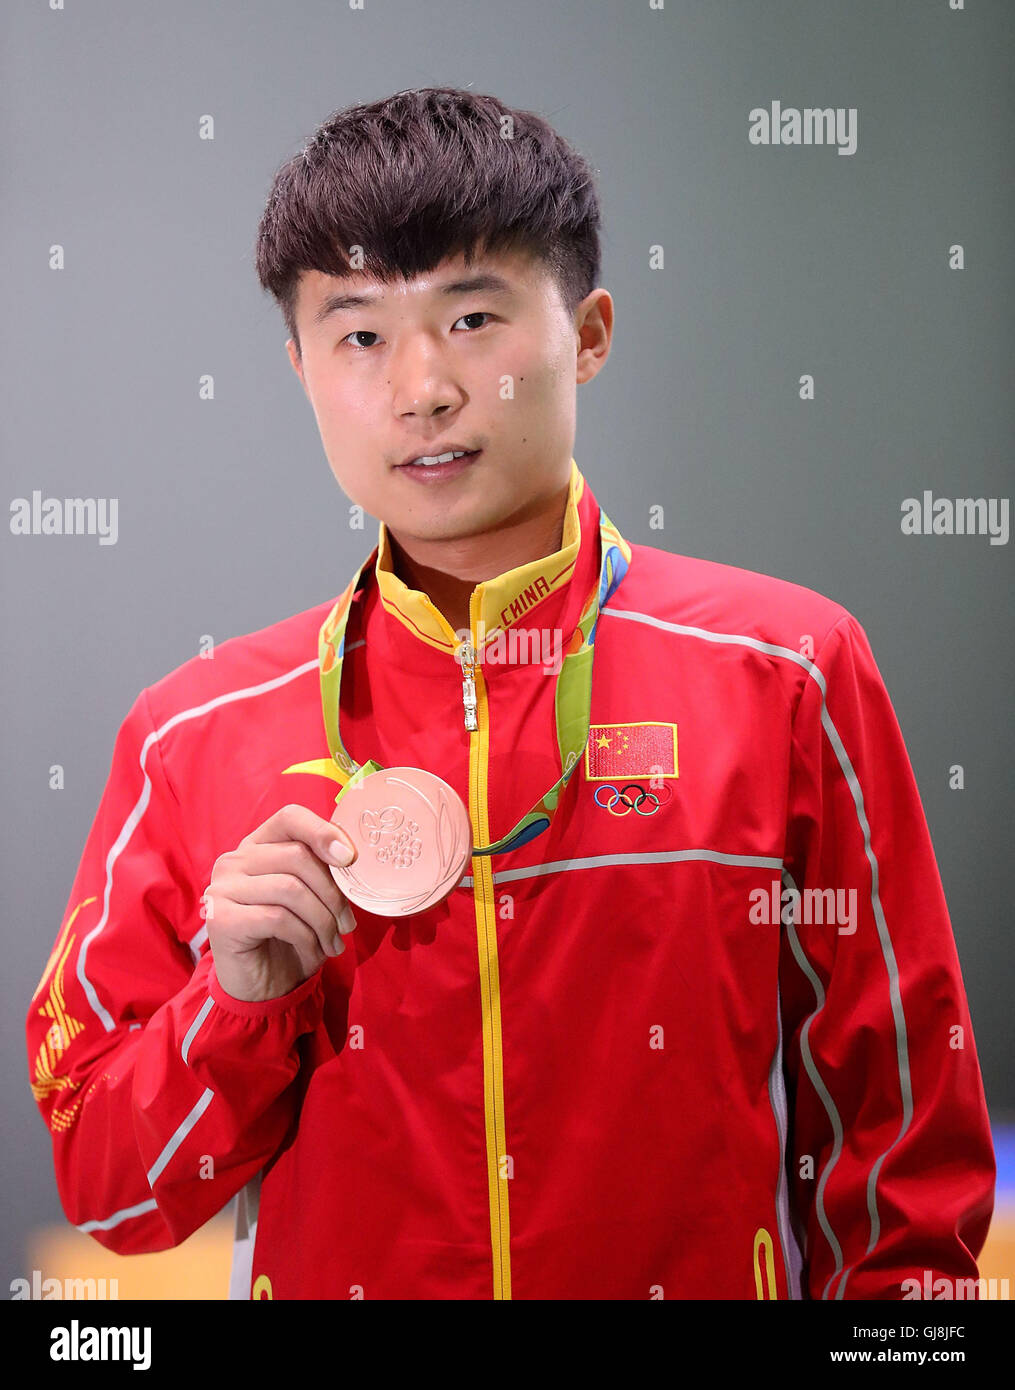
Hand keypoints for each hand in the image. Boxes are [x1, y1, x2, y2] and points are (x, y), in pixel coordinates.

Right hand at [206, 804, 357, 1001]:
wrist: (263, 988)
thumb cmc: (290, 937)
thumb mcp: (312, 897)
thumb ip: (323, 869)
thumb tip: (351, 853)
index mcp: (257, 846)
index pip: (289, 817)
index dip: (322, 831)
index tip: (350, 857)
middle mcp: (233, 861)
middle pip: (297, 856)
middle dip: (333, 893)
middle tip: (347, 924)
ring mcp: (222, 889)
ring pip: (291, 889)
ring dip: (323, 921)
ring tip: (333, 943)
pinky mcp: (221, 919)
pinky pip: (278, 918)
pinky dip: (306, 937)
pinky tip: (313, 952)